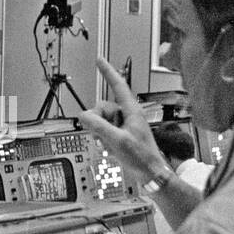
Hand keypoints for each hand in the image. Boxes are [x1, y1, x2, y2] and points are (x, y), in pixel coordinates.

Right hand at [81, 56, 165, 185]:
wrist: (150, 173)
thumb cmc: (141, 156)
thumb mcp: (117, 140)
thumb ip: (98, 126)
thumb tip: (83, 115)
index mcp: (131, 111)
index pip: (118, 85)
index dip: (108, 72)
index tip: (99, 60)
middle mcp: (127, 115)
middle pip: (102, 108)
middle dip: (97, 120)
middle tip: (101, 135)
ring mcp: (124, 126)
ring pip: (101, 121)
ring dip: (100, 133)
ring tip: (108, 145)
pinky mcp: (121, 135)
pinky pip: (104, 131)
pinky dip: (103, 139)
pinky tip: (110, 149)